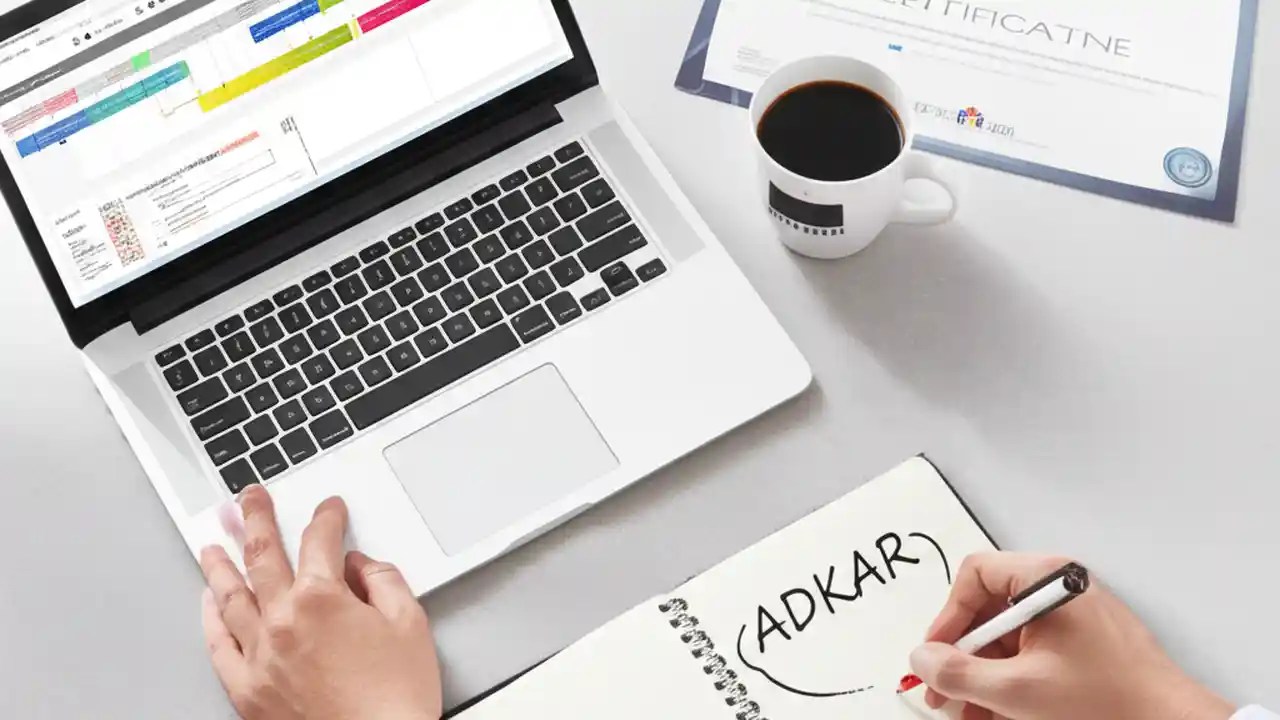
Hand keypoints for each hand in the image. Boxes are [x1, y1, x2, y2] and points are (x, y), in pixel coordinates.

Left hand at [200, 485, 442, 719]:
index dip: (326, 517)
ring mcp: (261, 656)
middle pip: (262, 556)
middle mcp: (283, 621)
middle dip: (257, 519)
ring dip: (220, 563)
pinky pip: (219, 645)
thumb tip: (360, 564)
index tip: (329, 509)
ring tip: (212, 542)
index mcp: (323, 599)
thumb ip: (383, 579)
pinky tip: (208, 602)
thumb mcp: (410, 623)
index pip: (320, 541)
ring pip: (230, 596)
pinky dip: (210, 619)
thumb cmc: (395, 698)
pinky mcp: (248, 690)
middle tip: (249, 499)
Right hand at [910, 553, 1232, 719]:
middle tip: (945, 690)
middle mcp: (1061, 589)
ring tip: (970, 710)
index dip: (948, 618)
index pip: (975, 576)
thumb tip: (923, 659)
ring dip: (984, 676)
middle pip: (989, 610)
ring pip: (1009, 638)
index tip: (936, 653)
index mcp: (1048, 581)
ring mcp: (1075, 615)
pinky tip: (998, 710)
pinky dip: (1012, 680)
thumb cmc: (1113, 699)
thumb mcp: (1018, 690)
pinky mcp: (1086, 642)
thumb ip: (960, 673)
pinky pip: (1034, 652)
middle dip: (963, 657)